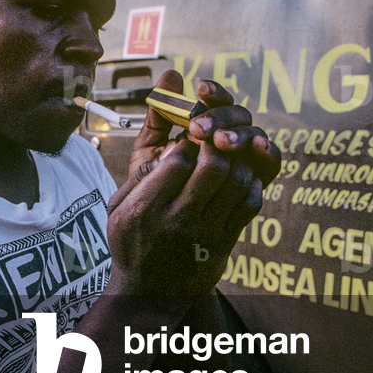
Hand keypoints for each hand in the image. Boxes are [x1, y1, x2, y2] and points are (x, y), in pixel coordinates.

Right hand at [105, 72, 279, 304]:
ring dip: (237, 162)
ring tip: (224, 159)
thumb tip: (170, 78)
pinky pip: (250, 205)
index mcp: (142, 208)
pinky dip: (250, 184)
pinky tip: (236, 181)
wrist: (147, 294)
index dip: (189, 138)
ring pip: (237, 182)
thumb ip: (148, 140)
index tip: (189, 137)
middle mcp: (175, 221)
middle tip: (213, 141)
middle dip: (217, 144)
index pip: (178, 156)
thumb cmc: (132, 236)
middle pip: (213, 166)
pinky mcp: (225, 245)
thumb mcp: (122, 195)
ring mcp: (203, 235)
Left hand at [127, 70, 279, 184]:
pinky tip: (259, 149)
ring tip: (222, 142)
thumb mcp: (149, 149)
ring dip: (241, 134)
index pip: (216, 101)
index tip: (200, 89)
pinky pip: (270, 163)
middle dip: (221, 117)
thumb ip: (159, 115)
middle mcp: (227, 137)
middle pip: (237, 115)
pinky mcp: (256, 180)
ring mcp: (243, 158)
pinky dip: (268, 153)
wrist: (157, 227)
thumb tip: (172, 74)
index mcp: (204, 125)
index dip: (213, 92)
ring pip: (255, 134)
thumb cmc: (154, 185)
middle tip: (200, 129)